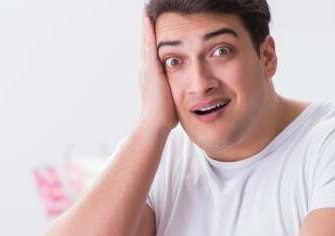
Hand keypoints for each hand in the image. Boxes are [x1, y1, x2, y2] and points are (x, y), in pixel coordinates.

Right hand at [140, 12, 177, 132]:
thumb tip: (188, 95)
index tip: (154, 29)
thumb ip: (176, 92)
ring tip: (145, 12)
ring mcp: (147, 68)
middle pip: (147, 44)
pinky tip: (148, 18)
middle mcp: (146, 70)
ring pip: (146, 42)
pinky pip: (150, 44)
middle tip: (146, 13)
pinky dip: (148, 31)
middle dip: (147, 29)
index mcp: (152, 76)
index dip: (152, 41)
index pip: (153, 54)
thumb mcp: (172, 99)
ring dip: (146, 26)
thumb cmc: (165, 117)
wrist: (155, 124)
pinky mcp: (151, 68)